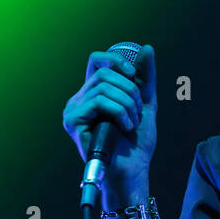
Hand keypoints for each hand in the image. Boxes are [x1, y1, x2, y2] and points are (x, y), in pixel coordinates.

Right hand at [62, 44, 157, 194]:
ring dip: (127, 104)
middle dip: (130, 90)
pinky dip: (119, 111)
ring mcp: (73, 110)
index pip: (98, 60)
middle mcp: (79, 99)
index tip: (133, 74)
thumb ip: (145, 78)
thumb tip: (147, 48)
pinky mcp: (72, 121)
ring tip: (132, 122)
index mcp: (93, 93)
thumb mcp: (145, 103)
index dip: (116, 60)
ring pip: (104, 87)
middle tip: (138, 112)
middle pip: (105, 72)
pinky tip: (125, 127)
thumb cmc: (137, 143)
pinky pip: (99, 101)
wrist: (133, 170)